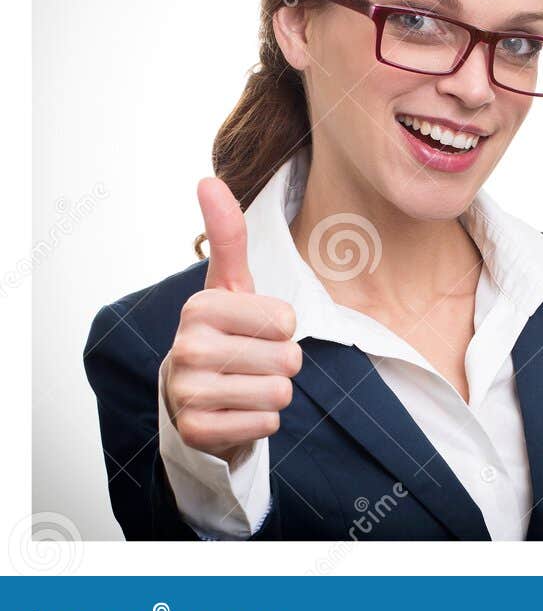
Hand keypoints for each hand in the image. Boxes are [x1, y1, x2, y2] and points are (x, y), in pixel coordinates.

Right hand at [163, 177, 301, 466]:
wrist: (192, 398)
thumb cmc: (224, 330)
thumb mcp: (230, 282)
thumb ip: (227, 233)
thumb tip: (207, 178)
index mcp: (198, 307)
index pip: (286, 318)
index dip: (283, 326)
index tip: (253, 327)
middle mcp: (186, 348)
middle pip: (287, 357)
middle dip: (281, 361)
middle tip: (250, 360)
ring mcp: (187, 393)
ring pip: (279, 392)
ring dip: (272, 391)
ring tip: (244, 383)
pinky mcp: (197, 431)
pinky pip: (266, 423)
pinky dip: (261, 420)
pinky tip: (236, 410)